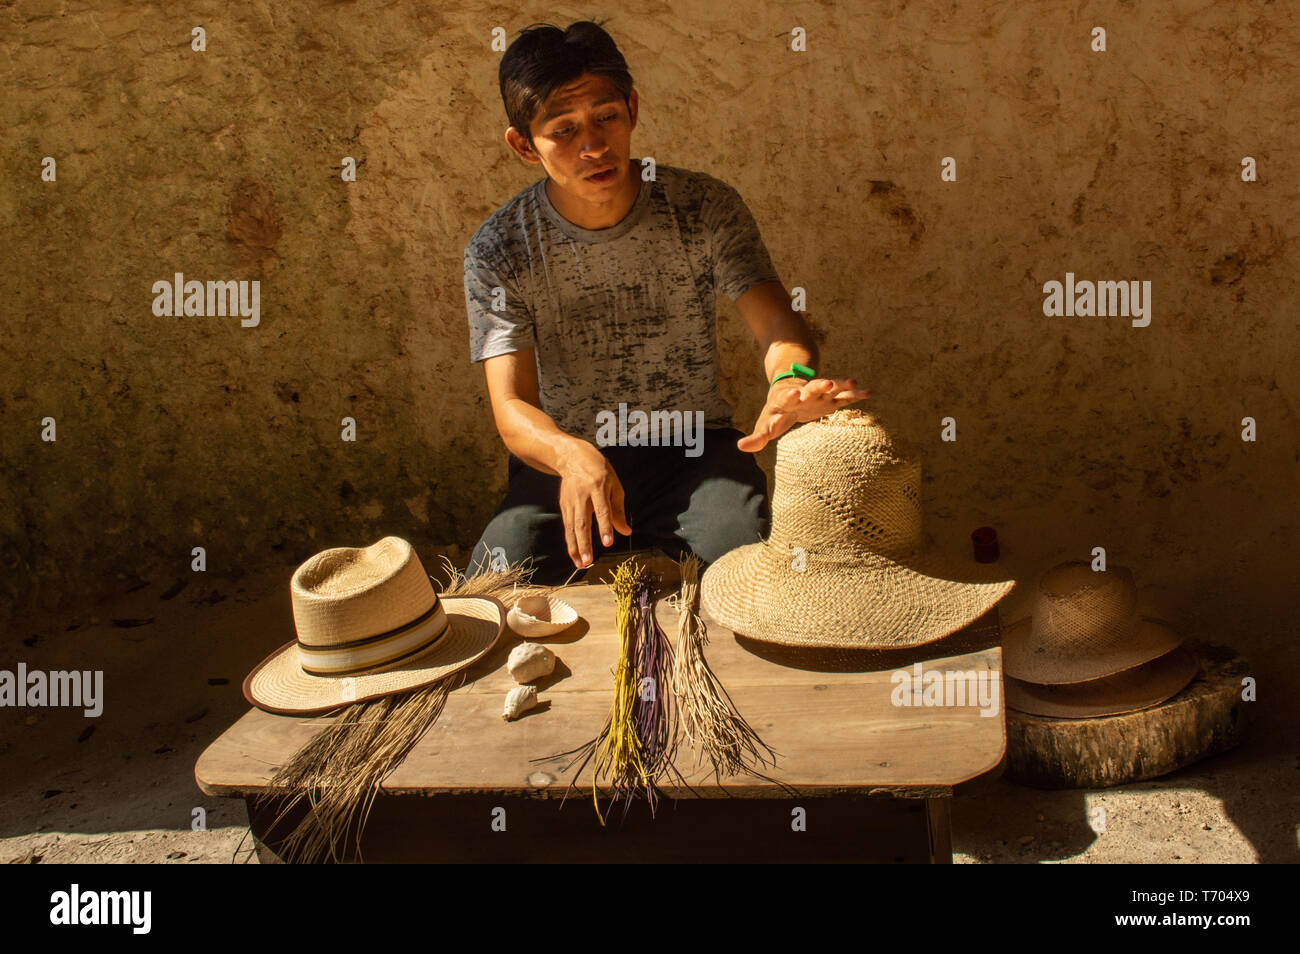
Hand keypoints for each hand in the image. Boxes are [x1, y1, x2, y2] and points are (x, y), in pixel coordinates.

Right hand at [556, 440, 632, 568]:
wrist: (571, 457)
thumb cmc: (599, 471)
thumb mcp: (614, 485)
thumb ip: (619, 510)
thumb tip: (626, 532)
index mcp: (598, 487)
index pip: (602, 510)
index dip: (604, 527)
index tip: (607, 543)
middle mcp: (582, 496)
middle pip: (583, 522)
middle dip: (585, 543)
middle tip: (589, 561)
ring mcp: (570, 501)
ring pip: (572, 527)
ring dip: (576, 547)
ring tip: (581, 564)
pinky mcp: (564, 506)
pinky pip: (567, 526)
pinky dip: (570, 541)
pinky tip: (575, 555)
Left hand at [736, 376, 871, 452]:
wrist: (790, 390)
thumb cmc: (777, 410)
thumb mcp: (766, 423)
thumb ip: (757, 436)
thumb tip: (741, 446)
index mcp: (785, 399)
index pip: (785, 398)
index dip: (789, 397)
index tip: (793, 396)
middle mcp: (803, 393)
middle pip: (810, 388)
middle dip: (817, 386)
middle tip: (825, 382)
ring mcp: (819, 394)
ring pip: (831, 387)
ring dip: (840, 385)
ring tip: (853, 382)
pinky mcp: (831, 398)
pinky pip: (846, 395)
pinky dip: (857, 394)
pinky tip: (869, 392)